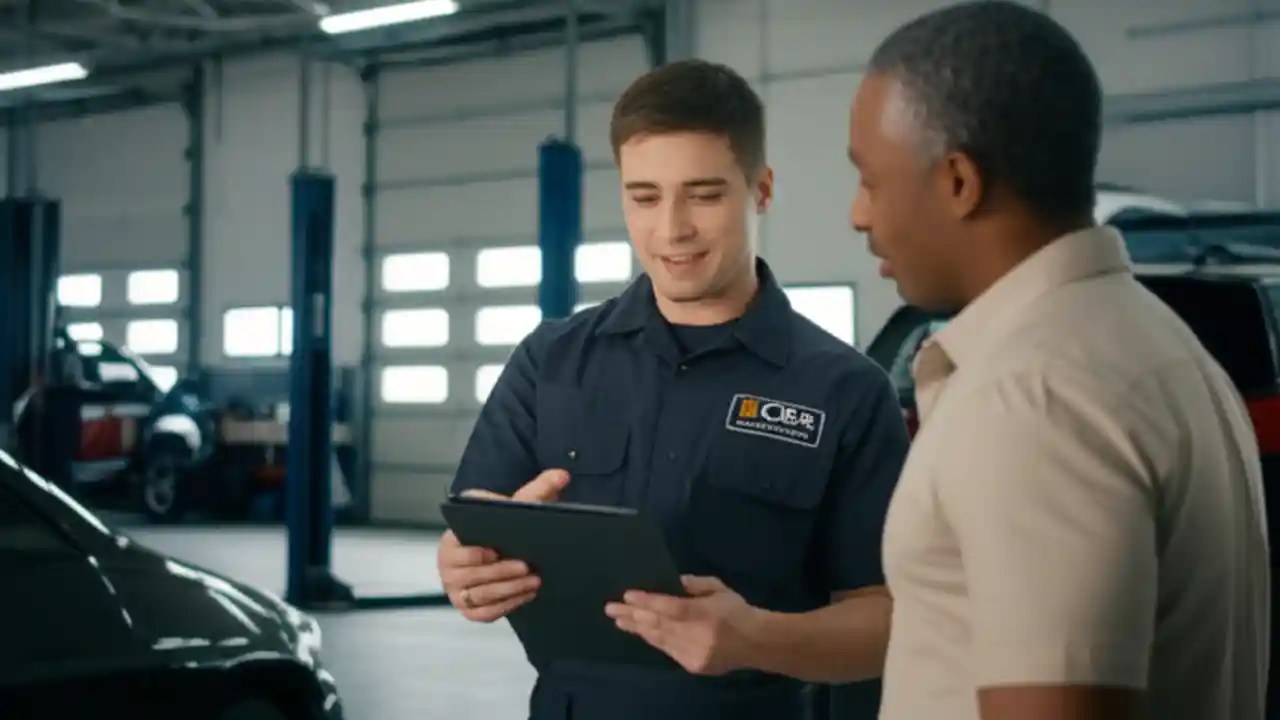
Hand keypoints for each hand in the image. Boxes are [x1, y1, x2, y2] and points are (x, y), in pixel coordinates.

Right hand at [437, 469, 569, 621]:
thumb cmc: (500, 528)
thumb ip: (536, 490)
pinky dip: (507, 605)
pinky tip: (526, 594)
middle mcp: (449, 566)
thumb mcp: (516, 507)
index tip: (495, 551)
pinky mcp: (469, 609)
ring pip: (479, 596)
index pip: (456, 550)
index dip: (474, 554)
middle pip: (470, 576)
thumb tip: (561, 475)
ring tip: (533, 581)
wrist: (499, 549)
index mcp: (452, 540)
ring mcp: (457, 590)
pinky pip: (484, 613)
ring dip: (508, 589)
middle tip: (526, 567)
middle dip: (499, 573)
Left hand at [605, 575, 759, 675]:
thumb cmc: (736, 610)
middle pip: (657, 624)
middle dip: (632, 615)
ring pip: (658, 639)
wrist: (756, 643)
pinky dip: (653, 640)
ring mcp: (693, 653)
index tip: (627, 595)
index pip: (669, 607)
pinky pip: (667, 650)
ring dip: (637, 628)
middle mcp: (696, 635)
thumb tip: (672, 581)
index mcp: (704, 613)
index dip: (647, 601)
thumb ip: (695, 584)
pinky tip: (641, 632)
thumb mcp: (718, 588)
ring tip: (619, 621)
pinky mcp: (692, 665)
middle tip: (611, 608)